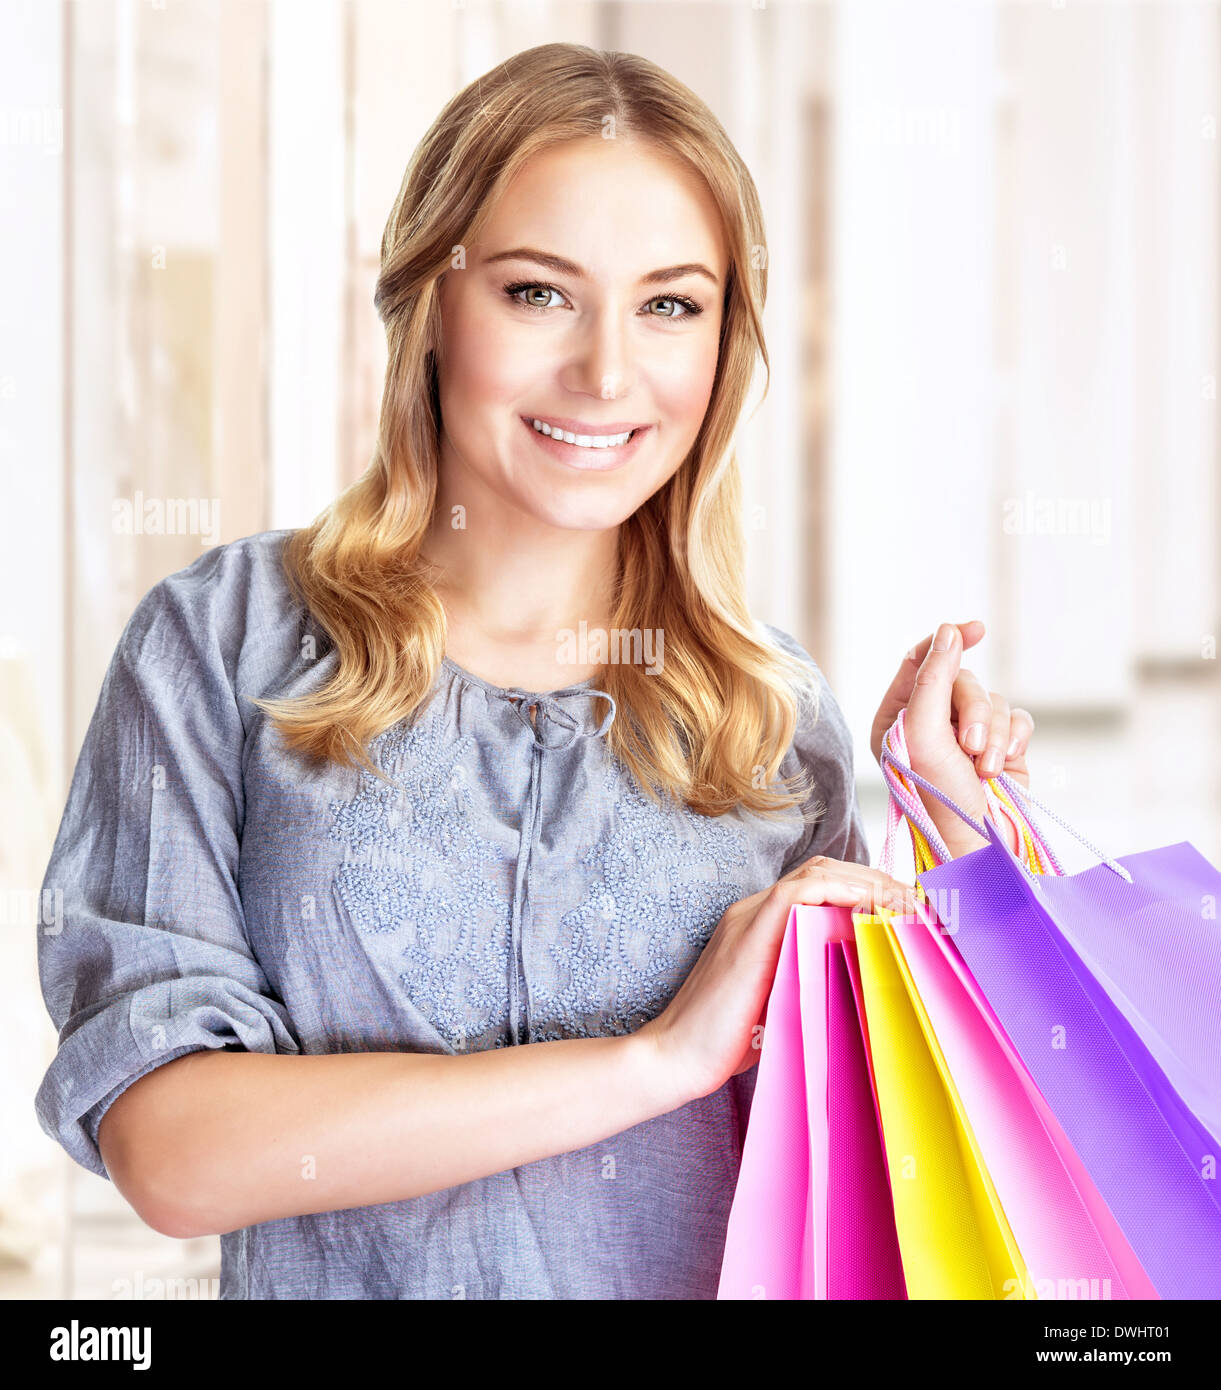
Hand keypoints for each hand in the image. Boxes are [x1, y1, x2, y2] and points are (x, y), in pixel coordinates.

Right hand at [635, 857, 925, 1105]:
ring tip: (906, 904)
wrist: (674, 1058)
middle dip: (876, 879)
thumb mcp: (781, 1001)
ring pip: (817, 873)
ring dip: (867, 882)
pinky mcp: (749, 933)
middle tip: (918, 903)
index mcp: (761, 924)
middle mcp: (754, 910)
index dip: (865, 889)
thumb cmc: (725, 1044)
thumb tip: (863, 976)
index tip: (906, 911)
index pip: (821, 886)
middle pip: (824, 870)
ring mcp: (749, 917)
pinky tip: (873, 907)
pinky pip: (800, 893)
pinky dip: (842, 891)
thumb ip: (811, 977)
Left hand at [869, 620, 1034, 858]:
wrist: (981, 843)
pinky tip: (1005, 768)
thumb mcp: (925, 732)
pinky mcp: (1002, 746)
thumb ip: (933, 678)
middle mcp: (929, 723)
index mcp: (896, 717)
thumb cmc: (940, 795)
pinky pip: (1018, 717)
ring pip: (993, 699)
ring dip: (995, 733)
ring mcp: (967, 735)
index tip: (975, 629)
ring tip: (985, 769)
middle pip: (962, 680)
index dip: (946, 642)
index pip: (918, 662)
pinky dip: (1015, 739)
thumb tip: (950, 630)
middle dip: (974, 710)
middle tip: (970, 747)